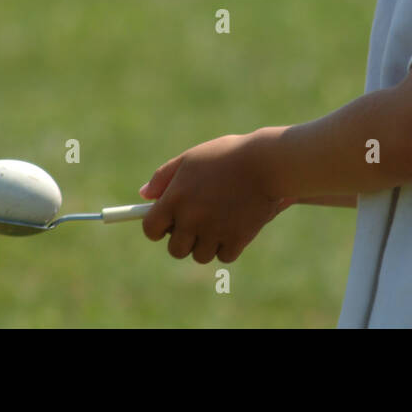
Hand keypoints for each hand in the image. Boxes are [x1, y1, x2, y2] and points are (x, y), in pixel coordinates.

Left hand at [138, 132, 290, 263]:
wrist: (267, 161)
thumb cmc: (227, 155)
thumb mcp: (191, 159)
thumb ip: (164, 177)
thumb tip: (144, 196)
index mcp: (175, 198)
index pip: (151, 229)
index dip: (158, 228)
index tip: (167, 224)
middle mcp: (191, 218)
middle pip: (175, 249)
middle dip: (184, 239)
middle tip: (198, 223)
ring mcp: (214, 231)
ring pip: (200, 255)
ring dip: (207, 243)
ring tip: (220, 221)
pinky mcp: (237, 239)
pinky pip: (224, 256)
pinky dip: (229, 246)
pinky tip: (236, 226)